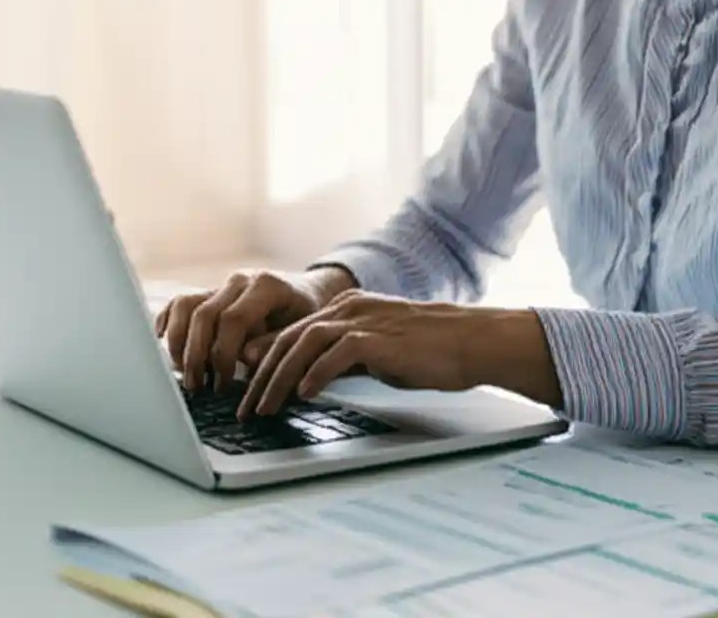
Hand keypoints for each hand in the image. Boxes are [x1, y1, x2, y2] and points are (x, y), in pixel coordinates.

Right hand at [155, 267, 355, 392]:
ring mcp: (223, 285)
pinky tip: (163, 342)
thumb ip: (274, 345)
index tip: (222, 383)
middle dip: (196, 355)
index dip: (222, 353)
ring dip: (179, 342)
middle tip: (198, 387)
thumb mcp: (302, 332)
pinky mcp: (211, 293)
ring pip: (186, 306)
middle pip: (203, 314)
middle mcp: (241, 281)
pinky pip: (181, 302)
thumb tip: (244, 362)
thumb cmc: (308, 317)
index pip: (232, 319)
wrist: (310, 293)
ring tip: (184, 373)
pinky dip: (168, 321)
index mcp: (267, 287)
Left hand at [237, 290, 563, 419]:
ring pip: (303, 344)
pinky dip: (316, 373)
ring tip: (265, 408)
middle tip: (245, 409)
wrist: (472, 341)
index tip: (246, 394)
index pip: (289, 334)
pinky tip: (304, 394)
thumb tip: (300, 379)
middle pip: (287, 339)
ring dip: (278, 378)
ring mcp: (363, 320)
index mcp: (345, 309)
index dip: (262, 364)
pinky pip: (336, 353)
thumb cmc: (429, 352)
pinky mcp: (379, 337)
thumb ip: (338, 360)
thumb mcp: (374, 354)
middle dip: (260, 377)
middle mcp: (348, 309)